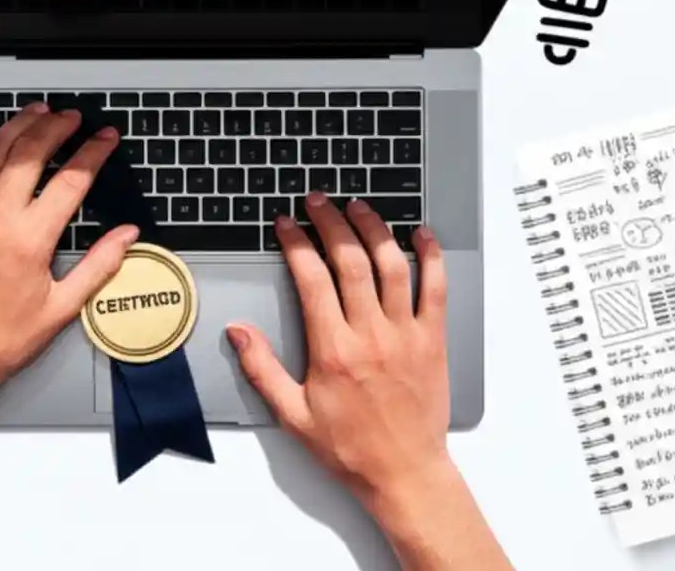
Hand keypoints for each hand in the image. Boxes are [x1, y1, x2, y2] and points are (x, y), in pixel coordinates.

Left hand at [0, 105, 139, 411]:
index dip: (94, 154)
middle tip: (73, 117)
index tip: (106, 139)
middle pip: (31, 155)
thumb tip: (126, 236)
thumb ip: (98, 266)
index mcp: (29, 241)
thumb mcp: (61, 309)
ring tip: (37, 112)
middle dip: (57, 128)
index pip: (71, 181)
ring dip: (18, 126)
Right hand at [227, 193, 450, 510]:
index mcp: (333, 350)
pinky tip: (420, 234)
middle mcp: (371, 334)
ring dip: (374, 228)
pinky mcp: (433, 340)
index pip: (312, 278)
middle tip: (318, 202)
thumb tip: (238, 332)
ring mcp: (406, 334)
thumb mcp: (292, 414)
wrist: (404, 471)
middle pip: (350, 259)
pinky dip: (431, 255)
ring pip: (392, 264)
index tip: (286, 224)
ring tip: (358, 207)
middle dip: (330, 222)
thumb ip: (262, 369)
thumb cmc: (350, 447)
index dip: (296, 243)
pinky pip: (436, 287)